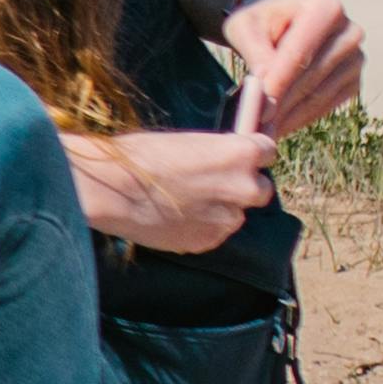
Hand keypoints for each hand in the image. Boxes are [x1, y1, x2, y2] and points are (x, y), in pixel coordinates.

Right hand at [73, 126, 280, 254]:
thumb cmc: (142, 155)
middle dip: (242, 186)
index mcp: (241, 155)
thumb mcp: (186, 141)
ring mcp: (229, 219)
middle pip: (262, 189)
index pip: (268, 152)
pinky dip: (202, 226)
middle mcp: (244, 188)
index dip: (251, 154)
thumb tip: (221, 163)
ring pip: (236, 214)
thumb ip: (215, 154)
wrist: (114, 190)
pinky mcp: (211, 241)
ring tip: (186, 203)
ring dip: (221, 209)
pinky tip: (175, 218)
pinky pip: (215, 232)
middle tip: (213, 183)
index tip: (238, 158)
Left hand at [219, 0, 362, 143]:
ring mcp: (355, 59)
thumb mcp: (246, 26)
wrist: (283, 26)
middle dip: (282, 104)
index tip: (260, 108)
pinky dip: (301, 118)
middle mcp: (349, 32)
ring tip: (265, 131)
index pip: (300, 53)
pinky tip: (281, 126)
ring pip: (320, 95)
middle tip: (258, 127)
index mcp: (326, 9)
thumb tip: (263, 81)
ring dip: (291, 116)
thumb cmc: (263, 24)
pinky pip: (326, 105)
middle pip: (311, 76)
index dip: (279, 83)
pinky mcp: (354, 81)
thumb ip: (254, 50)